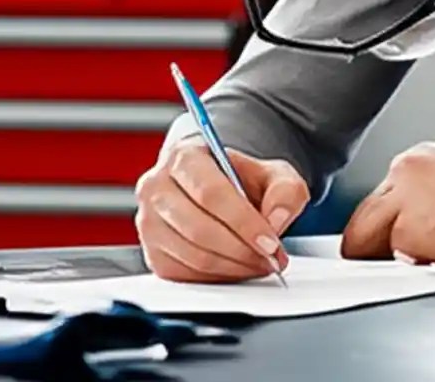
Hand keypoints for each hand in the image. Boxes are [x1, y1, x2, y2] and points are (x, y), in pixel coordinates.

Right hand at [135, 136, 310, 282]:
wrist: (220, 191)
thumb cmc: (242, 180)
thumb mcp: (274, 174)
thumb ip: (285, 191)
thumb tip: (276, 220)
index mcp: (185, 157)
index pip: (210, 193)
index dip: (243, 222)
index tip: (270, 242)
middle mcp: (157, 187)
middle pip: (199, 228)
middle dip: (242, 250)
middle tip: (271, 259)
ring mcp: (149, 222)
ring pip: (192, 255)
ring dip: (233, 266)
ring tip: (260, 264)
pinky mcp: (152, 252)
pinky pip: (184, 275)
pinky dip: (217, 278)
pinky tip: (238, 268)